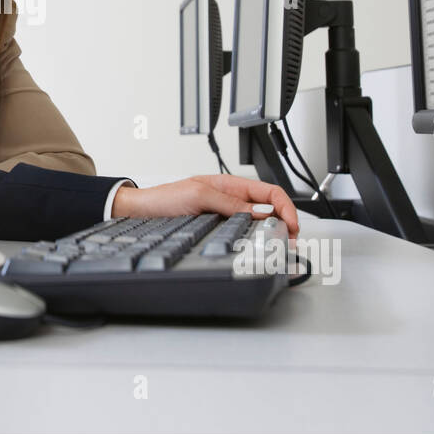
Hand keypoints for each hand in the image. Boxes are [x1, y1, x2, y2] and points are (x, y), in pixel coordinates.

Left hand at [111, 175, 298, 238]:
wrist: (141, 212)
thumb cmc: (164, 199)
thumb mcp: (198, 195)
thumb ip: (229, 203)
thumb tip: (260, 212)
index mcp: (231, 184)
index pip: (270, 192)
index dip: (286, 208)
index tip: (292, 225)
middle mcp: (232, 199)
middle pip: (270, 208)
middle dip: (285, 223)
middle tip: (291, 242)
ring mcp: (226, 215)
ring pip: (260, 223)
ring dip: (274, 233)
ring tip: (282, 247)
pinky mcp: (218, 229)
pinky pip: (244, 233)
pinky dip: (257, 240)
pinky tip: (261, 248)